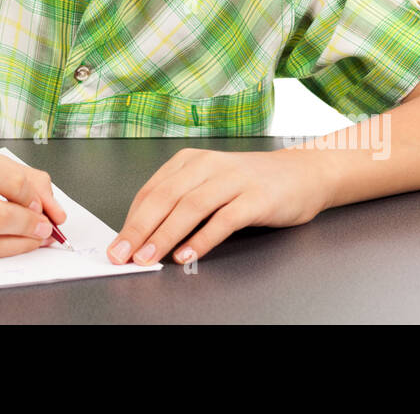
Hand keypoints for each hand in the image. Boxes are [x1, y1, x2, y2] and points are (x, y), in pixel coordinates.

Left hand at [106, 147, 333, 265]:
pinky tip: (187, 255)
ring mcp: (233, 180)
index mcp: (190, 161)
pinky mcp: (256, 198)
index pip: (151, 191)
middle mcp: (208, 166)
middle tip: (122, 255)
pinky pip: (223, 220)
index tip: (117, 245)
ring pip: (190, 208)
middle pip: (165, 198)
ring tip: (147, 258)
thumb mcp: (210, 183)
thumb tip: (145, 234)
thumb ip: (181, 202)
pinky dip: (202, 239)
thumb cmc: (251, 182)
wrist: (303, 173)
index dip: (131, 220)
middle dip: (138, 230)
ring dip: (164, 236)